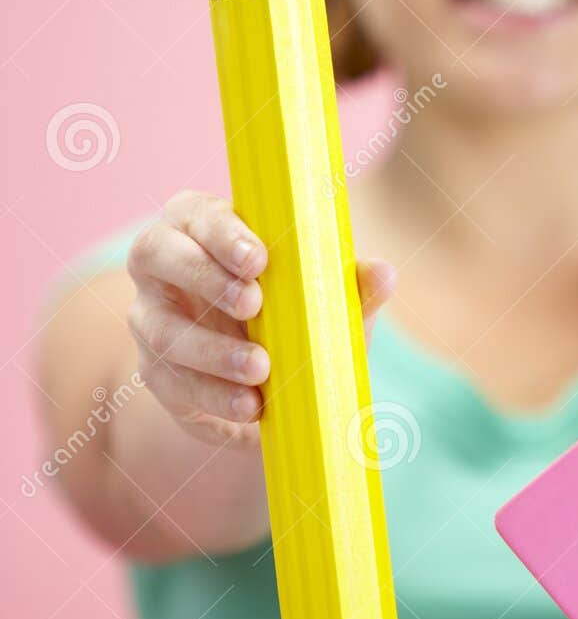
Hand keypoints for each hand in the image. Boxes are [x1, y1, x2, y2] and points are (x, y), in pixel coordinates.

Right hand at [127, 189, 394, 449]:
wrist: (264, 379)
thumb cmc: (293, 311)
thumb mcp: (325, 297)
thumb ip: (350, 284)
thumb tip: (385, 273)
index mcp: (200, 226)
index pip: (195, 212)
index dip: (221, 232)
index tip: (259, 258)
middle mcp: (162, 265)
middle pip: (156, 254)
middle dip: (205, 278)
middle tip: (254, 304)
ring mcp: (151, 319)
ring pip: (162, 329)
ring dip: (212, 350)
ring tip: (260, 368)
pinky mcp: (158, 373)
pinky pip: (174, 383)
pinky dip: (215, 396)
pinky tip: (250, 405)